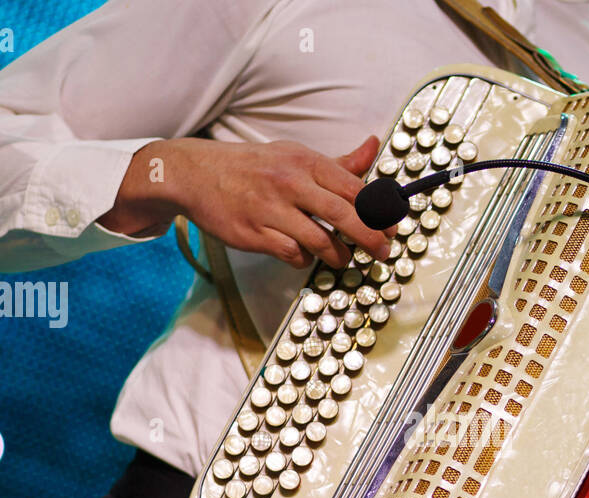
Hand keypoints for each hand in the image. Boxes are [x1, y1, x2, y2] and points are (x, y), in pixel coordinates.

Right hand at [99, 135, 392, 268]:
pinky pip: (293, 254)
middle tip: (383, 252)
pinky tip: (304, 254)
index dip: (378, 210)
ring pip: (321, 240)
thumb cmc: (252, 167)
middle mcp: (290, 183)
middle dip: (371, 238)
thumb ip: (336, 163)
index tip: (392, 225)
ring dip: (338, 254)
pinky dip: (304, 258)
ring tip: (342, 257)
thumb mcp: (294, 155)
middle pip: (344, 215)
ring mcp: (272, 209)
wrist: (195, 174)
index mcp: (305, 161)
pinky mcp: (255, 233)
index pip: (353, 187)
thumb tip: (372, 147)